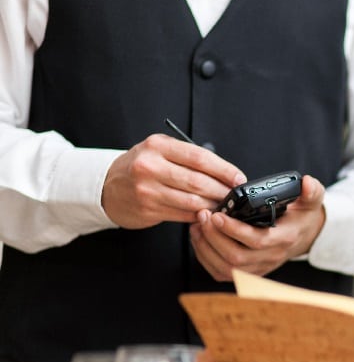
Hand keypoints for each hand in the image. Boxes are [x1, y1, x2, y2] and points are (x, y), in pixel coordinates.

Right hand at [102, 134, 246, 228]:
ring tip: (224, 206)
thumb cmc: (141, 167)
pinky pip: (182, 214)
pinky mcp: (147, 208)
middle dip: (222, 191)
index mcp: (157, 146)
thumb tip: (225, 173)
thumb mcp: (159, 151)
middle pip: (198, 181)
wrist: (106, 187)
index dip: (224, 170)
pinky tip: (207, 214)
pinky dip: (199, 215)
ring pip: (192, 200)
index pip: (199, 157)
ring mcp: (147, 189)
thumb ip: (187, 157)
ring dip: (213, 205)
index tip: (239, 178)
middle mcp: (150, 166)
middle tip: (234, 196)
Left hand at [189, 175, 326, 280]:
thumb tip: (306, 182)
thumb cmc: (302, 216)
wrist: (303, 237)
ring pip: (226, 268)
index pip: (257, 240)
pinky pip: (222, 273)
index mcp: (285, 238)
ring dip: (206, 247)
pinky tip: (200, 239)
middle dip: (214, 237)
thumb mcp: (310, 201)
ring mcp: (258, 268)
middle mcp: (271, 257)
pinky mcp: (248, 273)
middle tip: (203, 215)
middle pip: (236, 257)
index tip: (218, 215)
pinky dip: (206, 258)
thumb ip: (311, 191)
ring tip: (199, 225)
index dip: (234, 230)